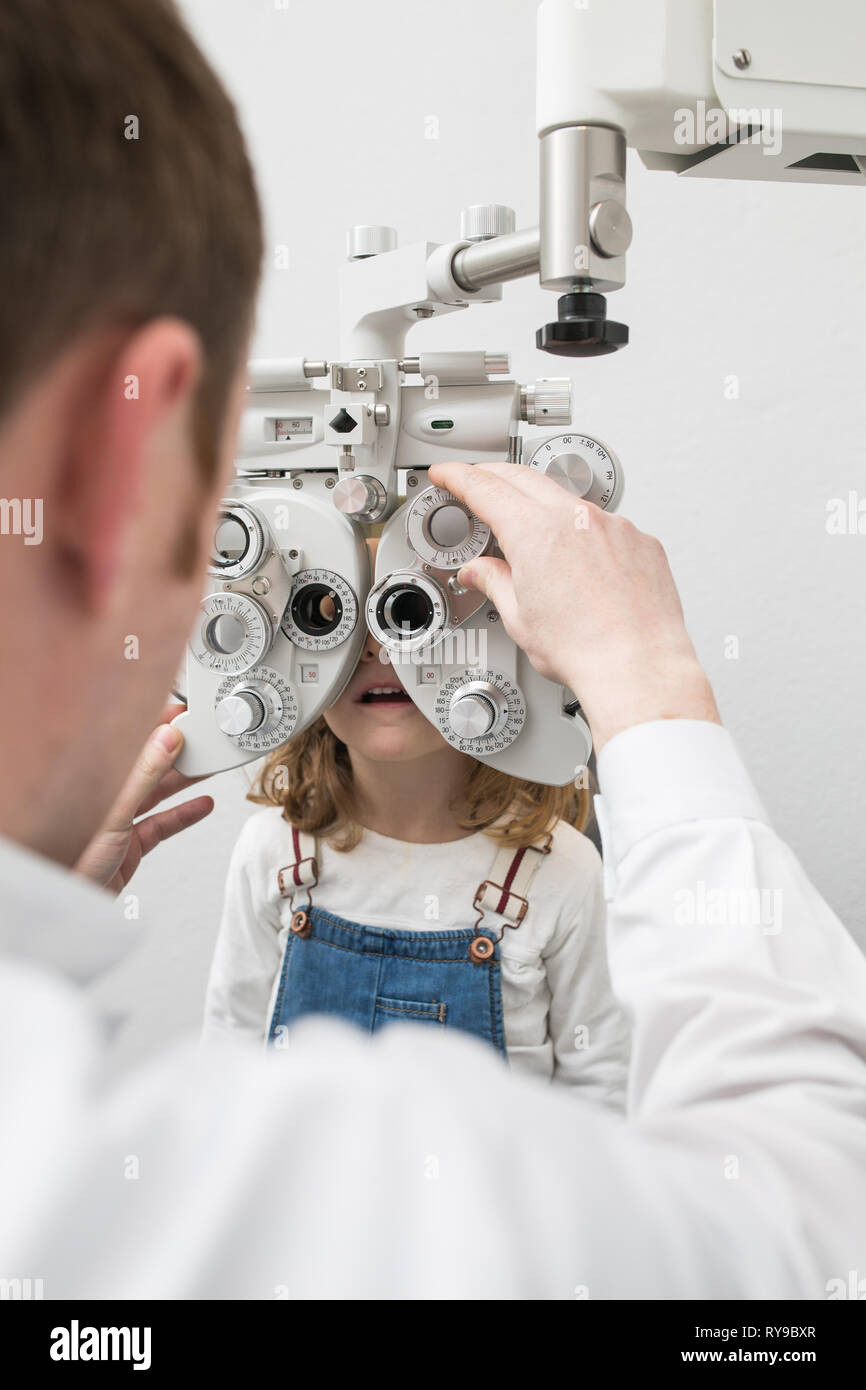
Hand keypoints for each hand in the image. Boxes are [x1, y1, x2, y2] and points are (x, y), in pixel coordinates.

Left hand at [74, 703, 213, 892]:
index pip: (131, 742)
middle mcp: (108, 797)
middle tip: (204, 739)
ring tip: (209, 767)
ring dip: (185, 780)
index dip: (158, 725)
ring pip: (158, 793)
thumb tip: (166, 738)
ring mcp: (120, 821)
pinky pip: (162, 824)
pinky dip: (184, 815)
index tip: (184, 715)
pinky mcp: (131, 845)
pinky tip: (202, 805)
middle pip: (149, 766)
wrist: (68, 904)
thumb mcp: (115, 811)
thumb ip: (144, 774)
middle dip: (178, 752)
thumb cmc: (73, 859)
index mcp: (97, 780)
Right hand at [428, 460, 720, 753]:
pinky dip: (585, 535)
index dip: (459, 477)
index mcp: (536, 533)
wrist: (639, 668)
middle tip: (477, 486)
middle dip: (493, 477)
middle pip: (524, 479)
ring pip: (568, 501)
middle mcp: (577, 519)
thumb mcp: (520, 618)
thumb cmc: (586, 651)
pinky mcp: (641, 541)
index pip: (486, 488)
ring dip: (543, 508)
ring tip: (532, 538)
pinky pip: (606, 525)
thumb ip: (495, 583)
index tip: (448, 474)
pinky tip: (580, 564)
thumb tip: (479, 572)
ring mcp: (614, 526)